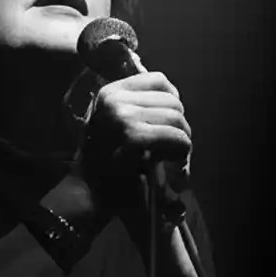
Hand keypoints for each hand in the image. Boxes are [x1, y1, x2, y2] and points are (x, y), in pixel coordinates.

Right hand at [81, 71, 191, 191]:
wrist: (92, 196)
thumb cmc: (111, 164)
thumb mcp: (121, 126)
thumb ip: (143, 107)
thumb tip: (175, 96)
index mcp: (110, 93)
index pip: (159, 80)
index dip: (172, 102)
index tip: (169, 123)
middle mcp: (113, 100)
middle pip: (172, 101)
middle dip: (180, 126)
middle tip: (173, 149)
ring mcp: (122, 116)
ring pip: (177, 118)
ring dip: (183, 141)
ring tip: (173, 158)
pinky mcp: (132, 136)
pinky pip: (175, 137)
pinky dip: (181, 151)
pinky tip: (174, 164)